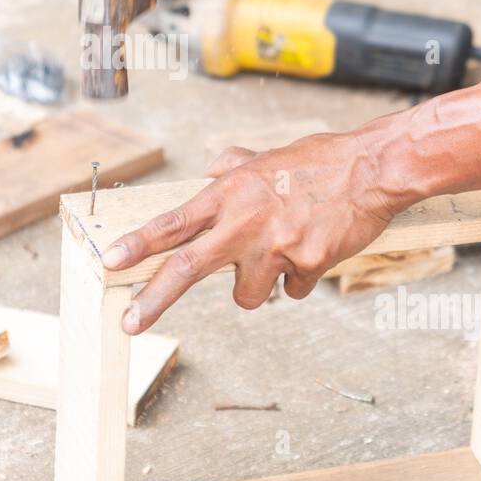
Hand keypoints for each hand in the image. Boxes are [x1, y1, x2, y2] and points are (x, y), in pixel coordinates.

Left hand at [102, 131, 411, 333]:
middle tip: (128, 323)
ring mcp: (273, 246)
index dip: (138, 243)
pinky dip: (300, 279)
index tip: (110, 260)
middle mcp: (243, 221)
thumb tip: (213, 167)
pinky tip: (316, 250)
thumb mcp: (267, 157)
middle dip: (153, 299)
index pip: (172, 223)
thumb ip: (234, 167)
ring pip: (247, 295)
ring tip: (282, 253)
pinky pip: (292, 291)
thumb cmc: (320, 160)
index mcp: (229, 193)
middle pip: (186, 268)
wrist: (371, 169)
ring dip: (258, 286)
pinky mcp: (305, 264)